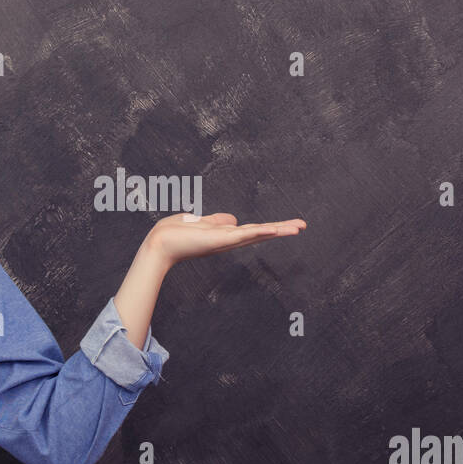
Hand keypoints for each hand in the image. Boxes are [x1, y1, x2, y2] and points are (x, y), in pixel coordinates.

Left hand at [143, 212, 306, 269]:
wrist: (159, 244)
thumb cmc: (175, 234)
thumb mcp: (200, 222)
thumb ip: (217, 220)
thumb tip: (233, 219)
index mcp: (225, 236)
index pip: (253, 230)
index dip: (271, 227)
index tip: (289, 225)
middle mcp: (228, 240)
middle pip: (260, 233)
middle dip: (282, 229)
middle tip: (302, 225)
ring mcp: (225, 241)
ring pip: (256, 234)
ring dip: (277, 230)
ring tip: (297, 227)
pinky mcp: (219, 240)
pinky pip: (243, 235)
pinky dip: (259, 231)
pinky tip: (273, 229)